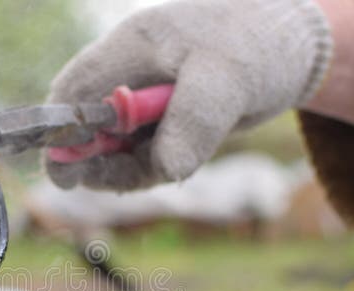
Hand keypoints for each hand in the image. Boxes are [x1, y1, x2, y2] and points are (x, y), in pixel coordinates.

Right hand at [45, 0, 332, 190]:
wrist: (293, 48)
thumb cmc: (257, 47)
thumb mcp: (227, 80)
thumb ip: (192, 124)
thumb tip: (165, 170)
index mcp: (132, 47)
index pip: (73, 90)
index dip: (60, 133)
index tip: (65, 174)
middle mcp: (129, 74)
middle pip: (86, 126)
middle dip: (95, 160)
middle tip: (119, 181)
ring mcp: (144, 100)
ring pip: (114, 147)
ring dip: (127, 170)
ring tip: (169, 165)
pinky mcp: (163, 121)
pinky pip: (141, 154)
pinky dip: (150, 169)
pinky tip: (174, 164)